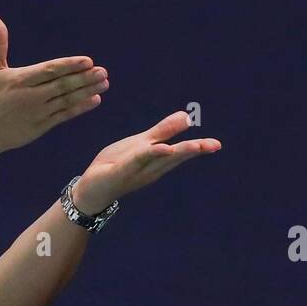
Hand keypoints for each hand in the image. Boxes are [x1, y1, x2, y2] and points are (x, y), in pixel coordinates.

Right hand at [0, 15, 105, 155]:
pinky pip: (64, 116)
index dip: (69, 65)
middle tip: (103, 71)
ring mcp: (37, 113)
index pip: (50, 70)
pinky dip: (80, 108)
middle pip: (62, 85)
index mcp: (21, 80)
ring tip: (104, 82)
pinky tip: (94, 100)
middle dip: (84, 78)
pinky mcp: (40, 127)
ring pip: (67, 100)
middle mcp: (31, 96)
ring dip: (87, 91)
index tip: (87, 61)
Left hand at [72, 111, 221, 211]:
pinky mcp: (119, 172)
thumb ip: (162, 131)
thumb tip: (187, 116)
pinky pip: (135, 161)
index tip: (217, 145)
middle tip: (213, 146)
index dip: (198, 148)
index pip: (178, 152)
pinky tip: (161, 148)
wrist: (90, 188)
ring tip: (195, 146)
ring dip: (176, 152)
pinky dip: (148, 155)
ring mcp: (135, 171)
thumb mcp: (141, 144)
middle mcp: (149, 169)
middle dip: (193, 150)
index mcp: (156, 161)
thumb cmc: (116, 165)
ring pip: (158, 159)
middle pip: (173, 157)